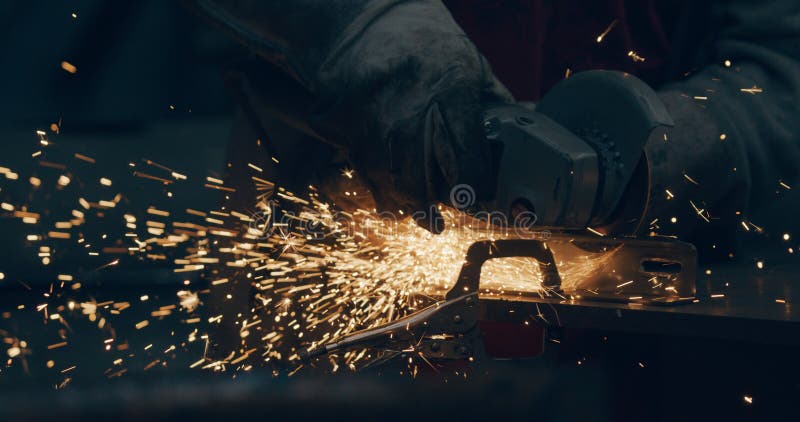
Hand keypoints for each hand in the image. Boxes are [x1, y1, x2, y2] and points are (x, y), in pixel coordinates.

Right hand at [307, 1, 512, 220]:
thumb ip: (495, 104)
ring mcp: (371, 121)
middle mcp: (408, 111)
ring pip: (388, 184)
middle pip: (421, 183)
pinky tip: (390, 189)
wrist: (367, 21)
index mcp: (451, 94)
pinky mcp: (344, 126)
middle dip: (433, 208)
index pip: (466, 163)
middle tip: (441, 220)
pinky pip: (363, 171)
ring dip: (404, 203)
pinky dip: (377, 185)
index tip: (477, 196)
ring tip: (417, 212)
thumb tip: (526, 134)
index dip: (474, 188)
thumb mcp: (472, 65)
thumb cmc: (429, 44)